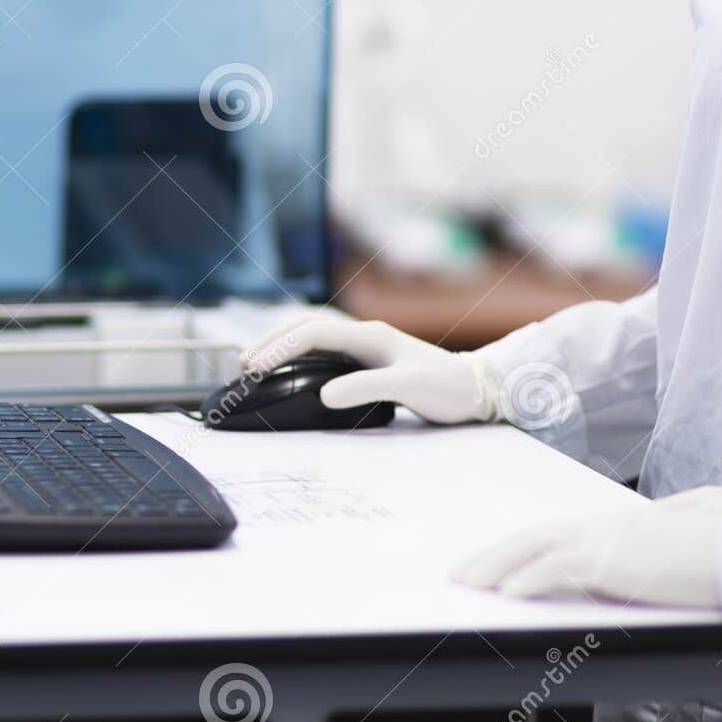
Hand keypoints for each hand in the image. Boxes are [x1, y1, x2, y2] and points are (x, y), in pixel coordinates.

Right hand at [239, 310, 500, 423]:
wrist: (478, 388)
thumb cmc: (448, 386)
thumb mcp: (408, 386)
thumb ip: (365, 388)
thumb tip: (324, 394)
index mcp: (369, 335)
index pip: (312, 333)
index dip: (280, 347)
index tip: (255, 366)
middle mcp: (363, 334)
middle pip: (305, 327)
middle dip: (272, 341)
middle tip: (243, 363)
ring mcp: (365, 345)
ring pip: (312, 336)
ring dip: (282, 345)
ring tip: (256, 363)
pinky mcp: (368, 359)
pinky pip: (323, 351)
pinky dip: (299, 356)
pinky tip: (289, 369)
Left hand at [450, 484, 721, 607]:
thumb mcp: (680, 540)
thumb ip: (653, 543)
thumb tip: (642, 550)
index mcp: (617, 527)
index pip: (553, 535)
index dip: (517, 547)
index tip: (491, 561)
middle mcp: (605, 529)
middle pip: (532, 538)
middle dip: (491, 556)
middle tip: (458, 573)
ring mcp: (609, 542)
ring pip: (534, 550)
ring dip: (494, 567)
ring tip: (466, 582)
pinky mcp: (617, 562)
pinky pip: (559, 570)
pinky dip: (528, 579)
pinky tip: (505, 592)